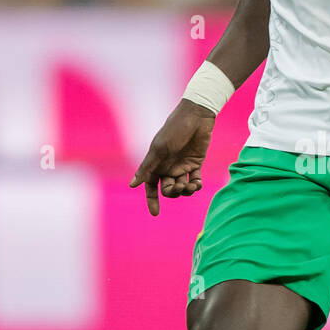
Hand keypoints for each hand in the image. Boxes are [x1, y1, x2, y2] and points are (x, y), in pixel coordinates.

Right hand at [129, 99, 214, 215]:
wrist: (196, 116)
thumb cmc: (175, 130)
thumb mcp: (160, 149)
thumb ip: (147, 168)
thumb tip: (132, 185)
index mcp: (156, 163)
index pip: (151, 186)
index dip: (152, 200)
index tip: (155, 213)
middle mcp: (167, 166)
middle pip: (168, 190)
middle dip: (173, 193)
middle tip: (179, 186)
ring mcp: (182, 166)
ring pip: (182, 187)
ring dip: (186, 191)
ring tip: (191, 185)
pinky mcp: (195, 164)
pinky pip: (194, 181)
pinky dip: (196, 185)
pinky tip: (197, 183)